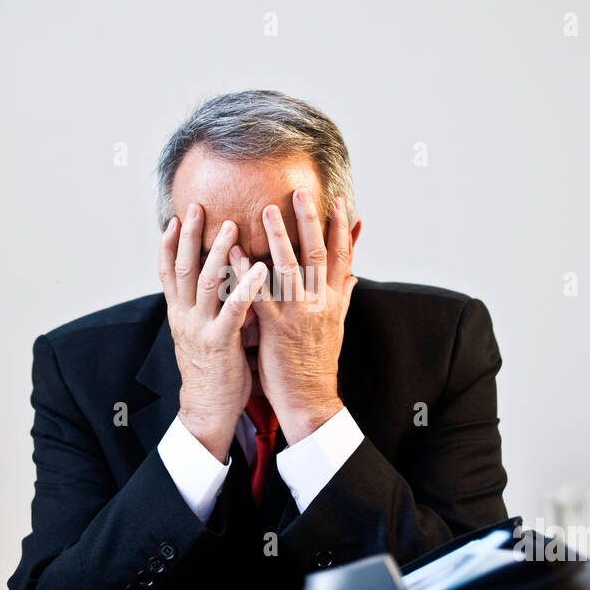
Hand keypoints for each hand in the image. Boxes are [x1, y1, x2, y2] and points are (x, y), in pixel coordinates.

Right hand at [159, 203, 267, 461]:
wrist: (207, 411)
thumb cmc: (213, 371)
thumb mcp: (204, 333)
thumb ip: (210, 308)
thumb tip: (219, 283)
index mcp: (179, 315)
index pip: (168, 272)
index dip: (168, 244)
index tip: (174, 218)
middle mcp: (184, 317)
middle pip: (182, 267)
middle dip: (188, 235)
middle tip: (195, 206)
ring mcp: (200, 329)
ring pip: (204, 281)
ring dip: (217, 250)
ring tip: (231, 224)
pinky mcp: (220, 342)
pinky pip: (233, 308)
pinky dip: (245, 285)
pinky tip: (258, 267)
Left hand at [230, 191, 357, 443]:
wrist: (310, 399)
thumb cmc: (318, 362)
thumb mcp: (336, 325)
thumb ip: (342, 294)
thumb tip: (354, 273)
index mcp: (334, 300)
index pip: (342, 255)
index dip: (341, 227)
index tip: (339, 199)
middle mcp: (320, 303)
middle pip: (317, 254)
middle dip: (309, 220)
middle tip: (299, 190)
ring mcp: (298, 316)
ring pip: (289, 269)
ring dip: (277, 237)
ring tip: (266, 209)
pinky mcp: (275, 331)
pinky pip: (259, 296)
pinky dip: (245, 273)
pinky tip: (234, 253)